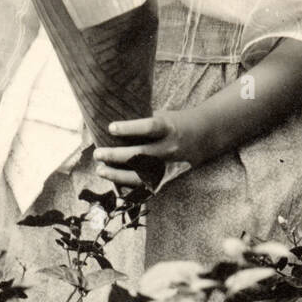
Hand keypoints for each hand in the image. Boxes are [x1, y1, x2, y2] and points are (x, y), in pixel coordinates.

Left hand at [93, 108, 213, 188]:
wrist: (203, 137)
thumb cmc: (175, 122)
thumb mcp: (162, 115)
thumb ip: (141, 120)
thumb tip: (111, 121)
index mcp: (169, 128)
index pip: (149, 127)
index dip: (129, 128)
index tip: (110, 127)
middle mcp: (170, 148)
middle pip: (141, 155)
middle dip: (116, 155)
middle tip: (98, 154)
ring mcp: (169, 166)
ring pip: (142, 175)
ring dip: (118, 174)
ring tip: (101, 170)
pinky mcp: (168, 178)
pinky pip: (146, 186)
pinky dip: (129, 186)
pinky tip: (114, 182)